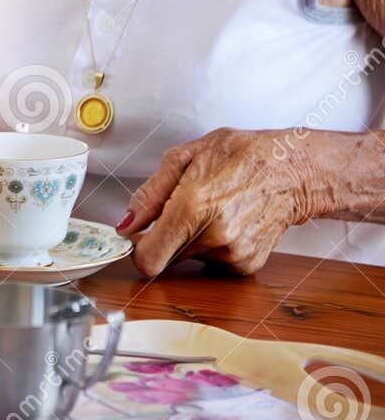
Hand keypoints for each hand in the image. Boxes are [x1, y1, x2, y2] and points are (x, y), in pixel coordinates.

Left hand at [121, 127, 323, 275]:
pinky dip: (212, 245)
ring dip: (190, 239)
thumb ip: (150, 194)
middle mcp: (214, 236)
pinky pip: (212, 261)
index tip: (139, 235)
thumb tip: (127, 224)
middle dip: (164, 237)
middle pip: (166, 257)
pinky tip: (228, 220)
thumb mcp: (185, 157)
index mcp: (192, 207)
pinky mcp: (247, 264)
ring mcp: (233, 254)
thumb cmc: (239, 155)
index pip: (148, 258)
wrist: (292, 170)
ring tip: (212, 209)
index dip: (137, 249)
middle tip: (182, 208)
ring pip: (188, 257)